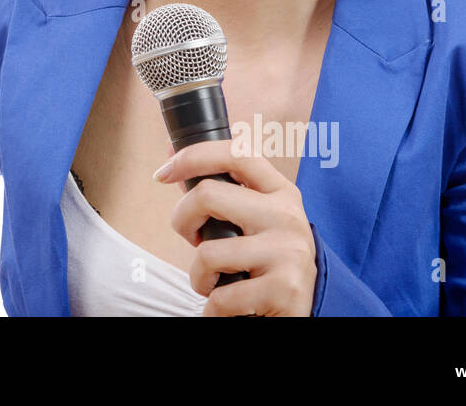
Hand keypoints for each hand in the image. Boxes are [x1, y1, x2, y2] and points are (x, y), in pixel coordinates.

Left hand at [155, 137, 316, 315]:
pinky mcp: (285, 289)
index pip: (235, 153)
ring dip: (199, 277)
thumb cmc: (265, 263)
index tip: (164, 172)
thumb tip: (172, 154)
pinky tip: (230, 307)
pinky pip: (220, 297)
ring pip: (207, 252)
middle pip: (207, 194)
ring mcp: (288, 251)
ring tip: (217, 283)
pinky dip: (213, 308)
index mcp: (280, 192)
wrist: (301, 312)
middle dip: (182, 222)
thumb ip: (216, 190)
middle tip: (194, 241)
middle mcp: (287, 215)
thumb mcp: (251, 220)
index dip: (192, 156)